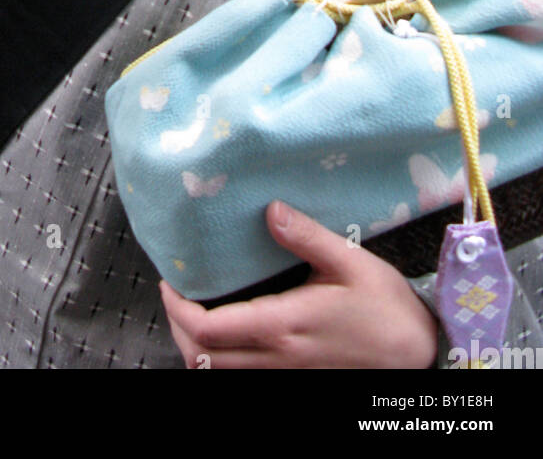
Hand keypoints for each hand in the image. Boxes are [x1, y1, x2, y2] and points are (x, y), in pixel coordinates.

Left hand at [160, 200, 438, 369]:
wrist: (418, 352)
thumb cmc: (386, 306)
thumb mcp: (350, 260)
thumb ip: (306, 236)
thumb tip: (271, 210)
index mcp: (284, 325)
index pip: (208, 329)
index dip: (177, 306)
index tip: (171, 278)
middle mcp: (278, 357)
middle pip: (201, 357)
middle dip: (177, 326)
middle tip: (175, 292)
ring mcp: (285, 374)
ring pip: (217, 372)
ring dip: (195, 345)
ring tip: (193, 309)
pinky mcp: (294, 380)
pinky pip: (240, 376)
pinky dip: (219, 357)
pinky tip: (226, 330)